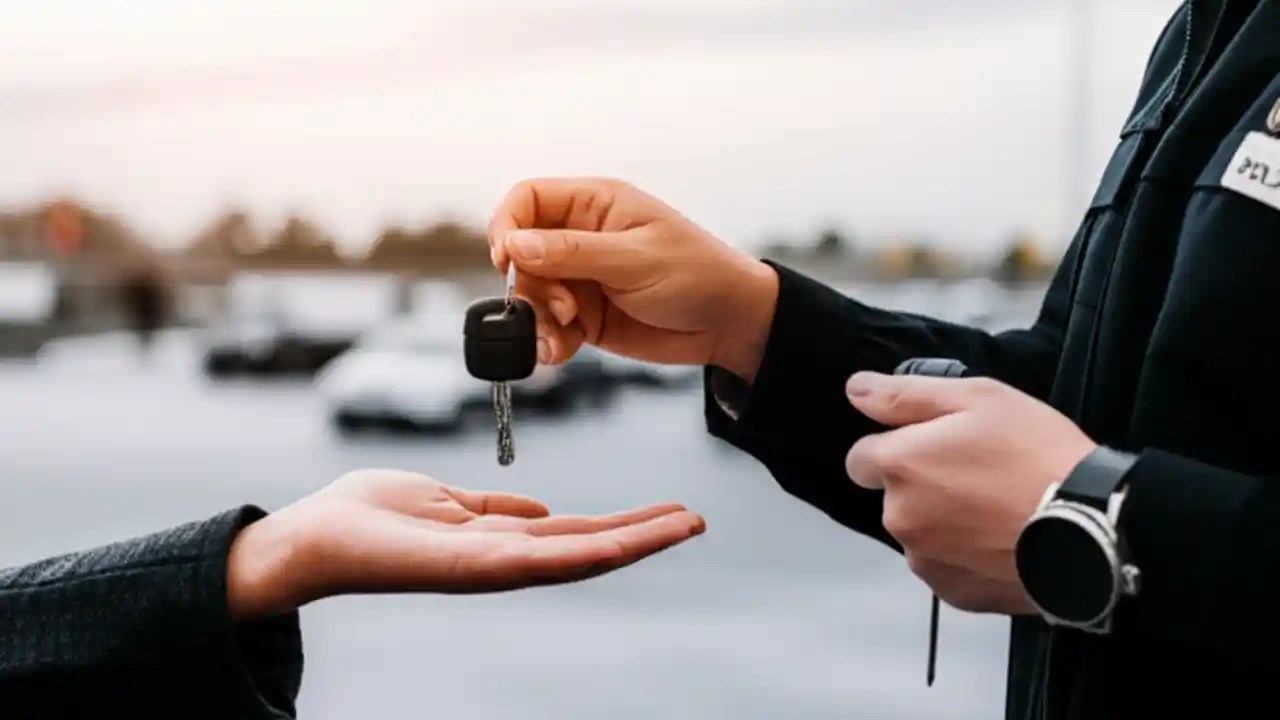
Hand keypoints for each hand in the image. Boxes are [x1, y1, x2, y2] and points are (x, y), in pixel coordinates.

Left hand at [227, 470, 704, 620]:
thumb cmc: (367, 515)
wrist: (310, 535)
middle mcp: (502, 560)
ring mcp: (488, 569)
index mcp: (499, 540)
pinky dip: (581, 553)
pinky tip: (619, 543)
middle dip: (644, 535)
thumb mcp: (443, 497)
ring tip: (682, 526)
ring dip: (631, 544)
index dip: (624, 524)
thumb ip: (492, 506)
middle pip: (587, 547)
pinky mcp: (466, 569)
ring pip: (574, 558)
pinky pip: (533, 561)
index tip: (669, 510)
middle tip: (697, 520)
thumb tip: (539, 509)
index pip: (574, 532)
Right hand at [487, 178, 778, 382]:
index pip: (528, 200)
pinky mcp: (585, 316)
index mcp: (595, 204)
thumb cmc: (698, 275)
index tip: (507, 260)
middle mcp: (581, 238)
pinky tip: (562, 351)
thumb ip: (573, 253)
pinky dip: (548, 341)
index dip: (507, 226)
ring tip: (562, 336)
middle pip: (521, 253)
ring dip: (537, 318)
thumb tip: (515, 245)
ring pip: (531, 294)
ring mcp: (582, 278)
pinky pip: (548, 326)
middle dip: (530, 285)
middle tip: (561, 308)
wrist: (730, 326)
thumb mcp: (636, 260)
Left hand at [843, 372, 1095, 614]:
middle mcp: (900, 517)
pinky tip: (1002, 538)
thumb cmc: (1037, 455)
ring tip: (998, 508)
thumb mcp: (978, 398)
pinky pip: (946, 566)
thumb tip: (856, 390)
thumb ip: (906, 395)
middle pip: (893, 497)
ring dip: (943, 521)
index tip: (937, 447)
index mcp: (900, 466)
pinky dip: (966, 555)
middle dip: (923, 485)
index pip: (861, 458)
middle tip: (980, 473)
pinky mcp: (953, 592)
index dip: (896, 447)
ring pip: (920, 533)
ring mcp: (925, 560)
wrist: (1092, 527)